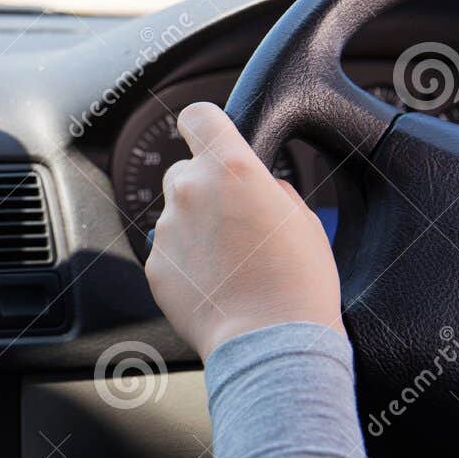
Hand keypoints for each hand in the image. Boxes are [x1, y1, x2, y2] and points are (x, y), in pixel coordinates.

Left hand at [145, 102, 342, 359]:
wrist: (270, 340)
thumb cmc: (298, 281)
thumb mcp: (303, 219)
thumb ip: (270, 188)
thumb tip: (258, 187)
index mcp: (231, 169)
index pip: (198, 117)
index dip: (205, 125)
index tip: (209, 135)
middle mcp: (190, 191)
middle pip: (185, 171)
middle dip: (205, 188)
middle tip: (235, 220)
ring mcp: (166, 229)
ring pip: (176, 214)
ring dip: (196, 227)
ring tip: (231, 261)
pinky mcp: (155, 264)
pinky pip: (169, 251)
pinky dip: (186, 261)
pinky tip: (215, 283)